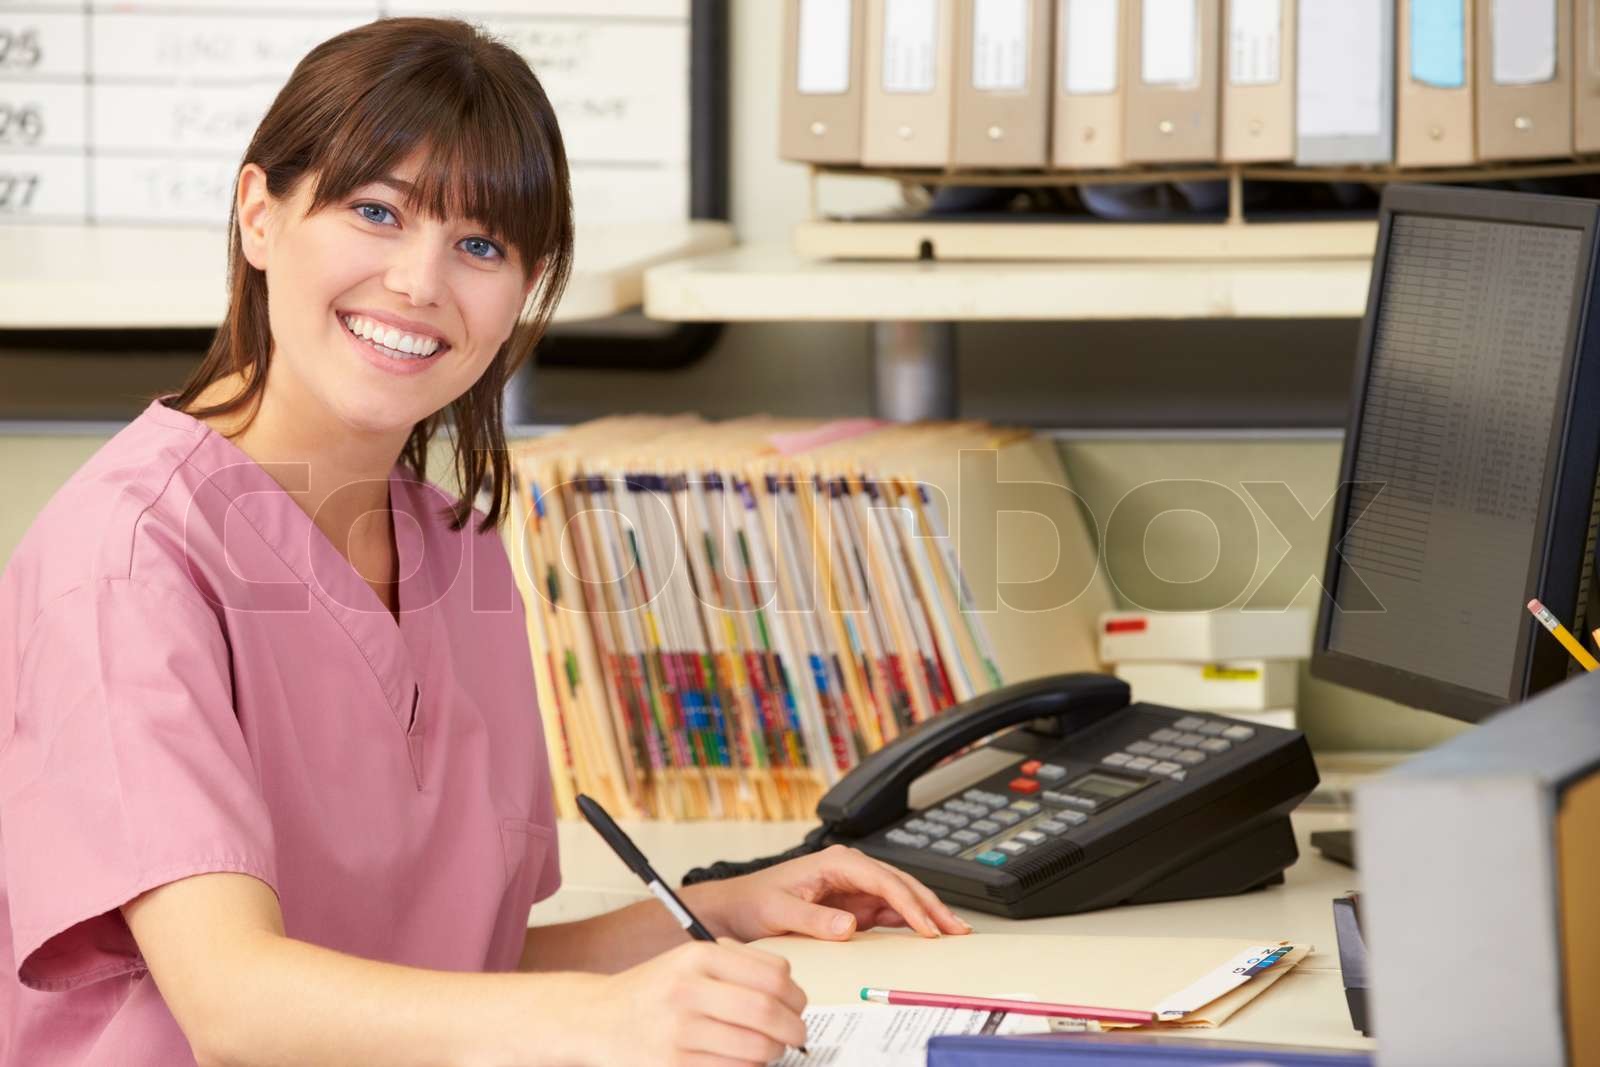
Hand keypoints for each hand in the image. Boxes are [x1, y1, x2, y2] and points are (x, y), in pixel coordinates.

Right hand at [571, 938, 806, 1066]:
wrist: (597, 1019)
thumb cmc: (651, 991)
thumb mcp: (688, 960)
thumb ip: (736, 964)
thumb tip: (788, 986)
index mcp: (697, 957)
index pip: (772, 975)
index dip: (796, 995)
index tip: (798, 1005)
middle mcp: (688, 990)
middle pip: (768, 1011)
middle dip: (794, 1028)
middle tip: (796, 1034)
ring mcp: (679, 1030)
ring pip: (756, 1046)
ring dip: (774, 1052)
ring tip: (771, 1049)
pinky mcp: (673, 1065)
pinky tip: (745, 1060)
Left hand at [691, 844, 972, 943]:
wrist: (736, 910)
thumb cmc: (753, 902)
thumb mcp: (778, 911)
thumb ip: (814, 919)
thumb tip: (849, 926)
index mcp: (836, 862)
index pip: (883, 880)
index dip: (909, 903)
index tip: (926, 927)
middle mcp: (850, 870)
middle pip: (901, 884)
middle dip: (931, 905)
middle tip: (956, 928)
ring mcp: (854, 889)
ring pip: (901, 897)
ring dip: (927, 913)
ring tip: (953, 932)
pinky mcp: (854, 907)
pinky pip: (890, 912)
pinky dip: (912, 922)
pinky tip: (928, 934)